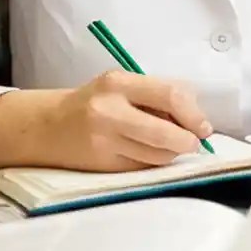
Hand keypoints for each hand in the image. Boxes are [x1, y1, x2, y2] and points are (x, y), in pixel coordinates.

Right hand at [0, 70, 213, 172]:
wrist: (46, 127)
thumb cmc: (92, 103)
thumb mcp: (119, 87)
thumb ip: (154, 96)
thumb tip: (195, 117)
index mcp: (118, 82)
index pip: (170, 95)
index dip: (194, 114)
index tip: (203, 126)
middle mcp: (109, 111)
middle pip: (167, 133)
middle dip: (188, 141)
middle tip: (193, 142)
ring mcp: (105, 140)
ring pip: (158, 155)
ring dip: (172, 153)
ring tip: (166, 145)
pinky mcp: (103, 165)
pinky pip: (143, 167)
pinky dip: (153, 163)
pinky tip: (145, 153)